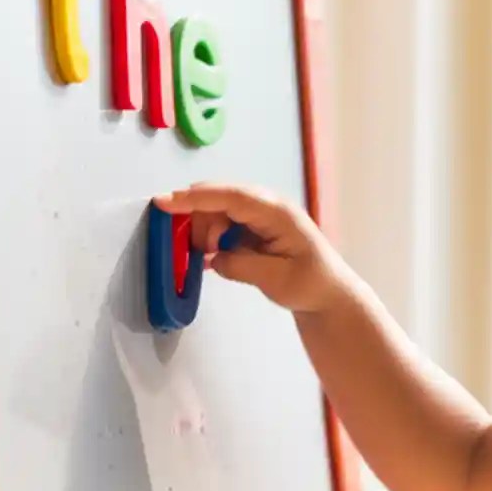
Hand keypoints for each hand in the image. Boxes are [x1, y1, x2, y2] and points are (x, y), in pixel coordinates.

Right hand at [153, 182, 358, 313]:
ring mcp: (260, 215)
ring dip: (205, 232)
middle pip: (219, 200)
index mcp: (278, 213)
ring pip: (216, 212)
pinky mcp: (253, 227)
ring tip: (213, 257)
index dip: (197, 198)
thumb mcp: (277, 280)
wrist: (328, 293)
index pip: (233, 197)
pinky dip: (211, 238)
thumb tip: (213, 257)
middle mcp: (268, 207)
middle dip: (199, 221)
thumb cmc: (310, 284)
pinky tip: (211, 257)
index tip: (164, 201)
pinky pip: (222, 224)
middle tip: (200, 252)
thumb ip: (241, 265)